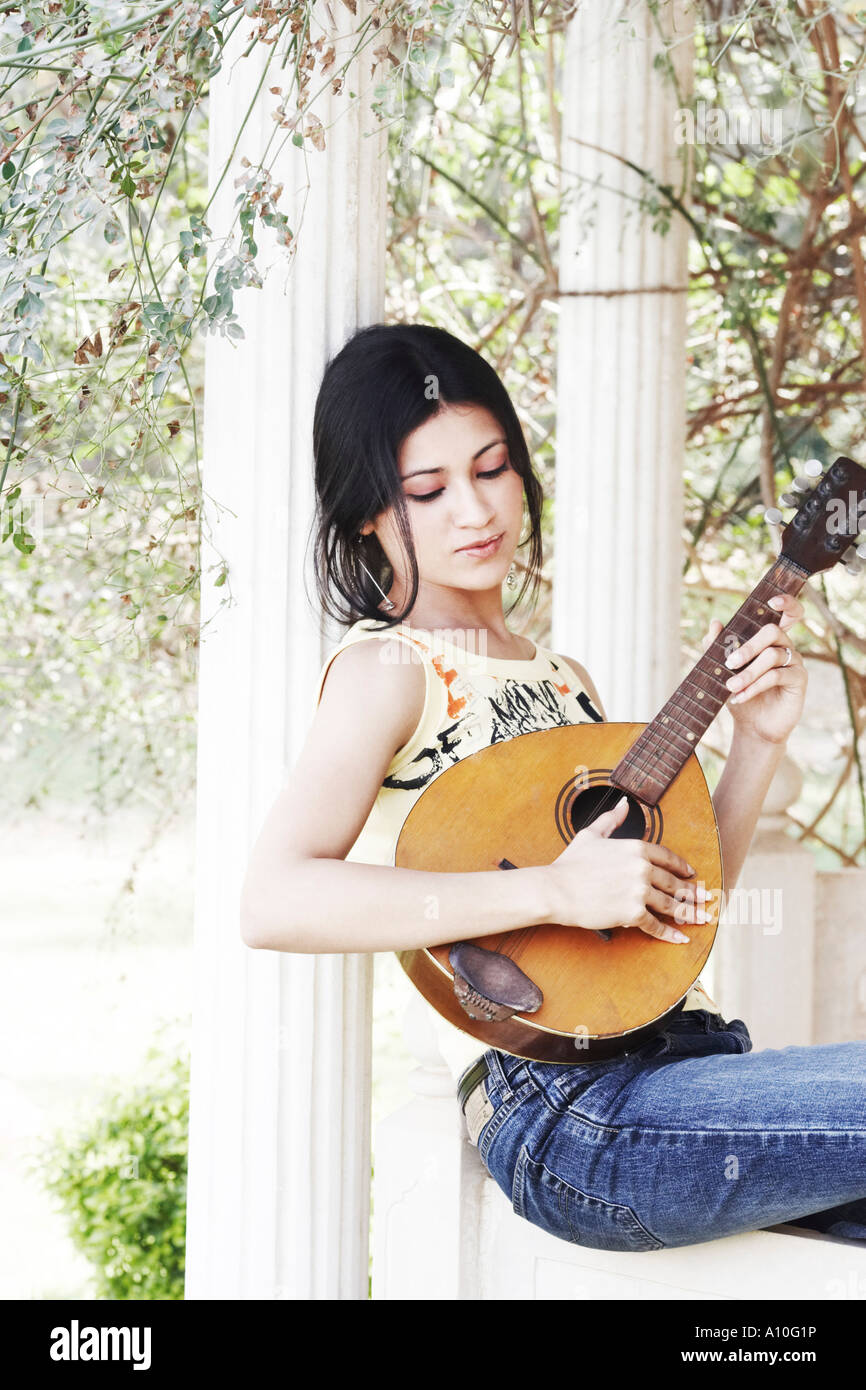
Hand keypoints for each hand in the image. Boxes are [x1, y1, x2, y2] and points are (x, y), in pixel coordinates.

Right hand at [546, 794, 705, 942]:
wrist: (556, 890)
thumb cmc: (570, 863)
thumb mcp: (591, 835)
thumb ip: (612, 820)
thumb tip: (624, 804)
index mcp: (635, 847)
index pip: (667, 857)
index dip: (682, 866)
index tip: (691, 874)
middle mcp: (642, 868)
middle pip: (674, 882)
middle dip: (692, 892)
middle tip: (705, 899)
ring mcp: (639, 891)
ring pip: (670, 905)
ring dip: (689, 914)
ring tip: (701, 919)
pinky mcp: (633, 913)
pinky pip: (656, 925)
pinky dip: (670, 934)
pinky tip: (681, 938)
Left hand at [703, 592, 807, 744]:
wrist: (753, 726)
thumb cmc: (740, 693)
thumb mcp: (723, 670)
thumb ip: (717, 646)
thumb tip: (716, 623)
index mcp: (770, 639)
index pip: (787, 613)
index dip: (786, 602)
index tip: (772, 600)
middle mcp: (785, 646)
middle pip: (773, 631)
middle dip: (748, 646)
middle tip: (729, 663)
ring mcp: (795, 662)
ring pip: (772, 655)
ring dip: (748, 672)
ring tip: (731, 686)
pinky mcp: (799, 680)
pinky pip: (777, 676)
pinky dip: (755, 686)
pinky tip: (740, 696)